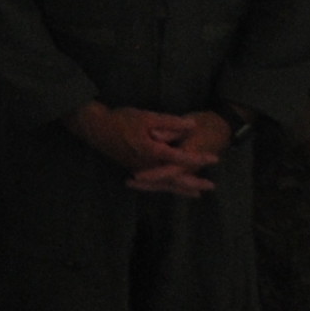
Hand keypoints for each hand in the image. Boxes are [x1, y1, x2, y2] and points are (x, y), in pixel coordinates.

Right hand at [70, 102, 222, 192]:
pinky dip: (167, 186)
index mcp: (152, 151)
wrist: (95, 128)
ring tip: (197, 193)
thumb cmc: (120, 120)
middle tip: (210, 186)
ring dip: (181, 188)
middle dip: (193, 182)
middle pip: (174, 178)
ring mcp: (140, 169)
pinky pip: (155, 183)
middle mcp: (147, 165)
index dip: (198, 158)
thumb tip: (192, 125)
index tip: (214, 158)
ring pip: (164, 184)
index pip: (180, 157)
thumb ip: (170, 122)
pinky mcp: (134, 169)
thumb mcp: (146, 117)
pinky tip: (171, 187)